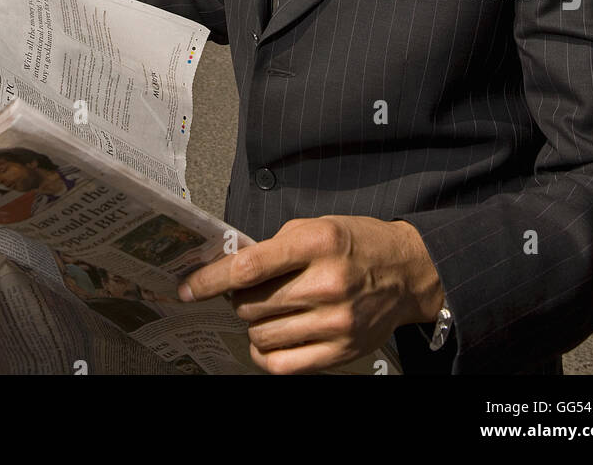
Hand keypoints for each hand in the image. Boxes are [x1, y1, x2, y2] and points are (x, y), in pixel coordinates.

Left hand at [178, 215, 443, 374]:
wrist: (406, 272)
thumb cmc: (356, 243)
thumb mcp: (318, 226)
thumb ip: (276, 246)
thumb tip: (229, 270)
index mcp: (317, 243)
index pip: (249, 266)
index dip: (210, 280)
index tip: (186, 288)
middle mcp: (326, 283)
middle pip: (251, 303)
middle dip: (237, 298)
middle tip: (247, 290)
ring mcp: (335, 322)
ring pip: (261, 334)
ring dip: (252, 323)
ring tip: (266, 309)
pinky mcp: (340, 351)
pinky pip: (282, 365)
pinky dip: (264, 353)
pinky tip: (267, 338)